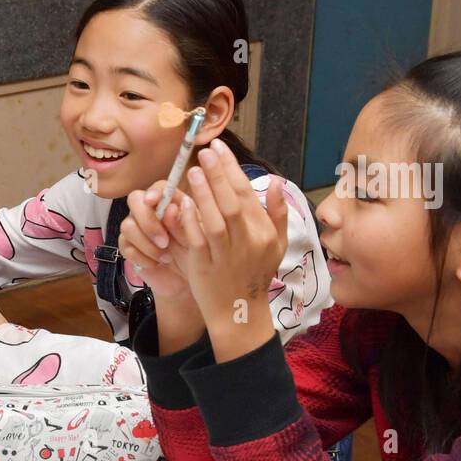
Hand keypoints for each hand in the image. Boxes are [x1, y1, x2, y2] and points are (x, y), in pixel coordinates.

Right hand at [118, 182, 192, 299]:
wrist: (187, 278)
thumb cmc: (195, 253)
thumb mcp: (198, 237)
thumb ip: (186, 221)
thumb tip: (170, 209)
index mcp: (170, 202)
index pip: (157, 188)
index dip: (153, 192)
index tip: (153, 201)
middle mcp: (149, 211)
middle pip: (134, 200)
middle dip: (147, 221)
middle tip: (164, 241)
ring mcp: (137, 228)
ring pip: (127, 225)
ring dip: (146, 243)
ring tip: (166, 257)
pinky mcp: (129, 246)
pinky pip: (126, 246)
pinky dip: (142, 257)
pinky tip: (156, 264)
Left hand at [164, 138, 289, 362]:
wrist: (241, 312)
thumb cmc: (256, 273)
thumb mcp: (277, 244)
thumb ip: (277, 212)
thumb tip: (277, 181)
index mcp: (263, 232)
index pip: (246, 193)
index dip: (231, 169)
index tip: (219, 148)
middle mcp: (247, 242)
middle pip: (232, 202)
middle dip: (218, 174)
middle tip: (204, 151)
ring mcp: (226, 255)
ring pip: (215, 220)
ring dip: (204, 194)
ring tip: (192, 172)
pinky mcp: (205, 267)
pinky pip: (198, 241)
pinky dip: (190, 222)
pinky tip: (183, 203)